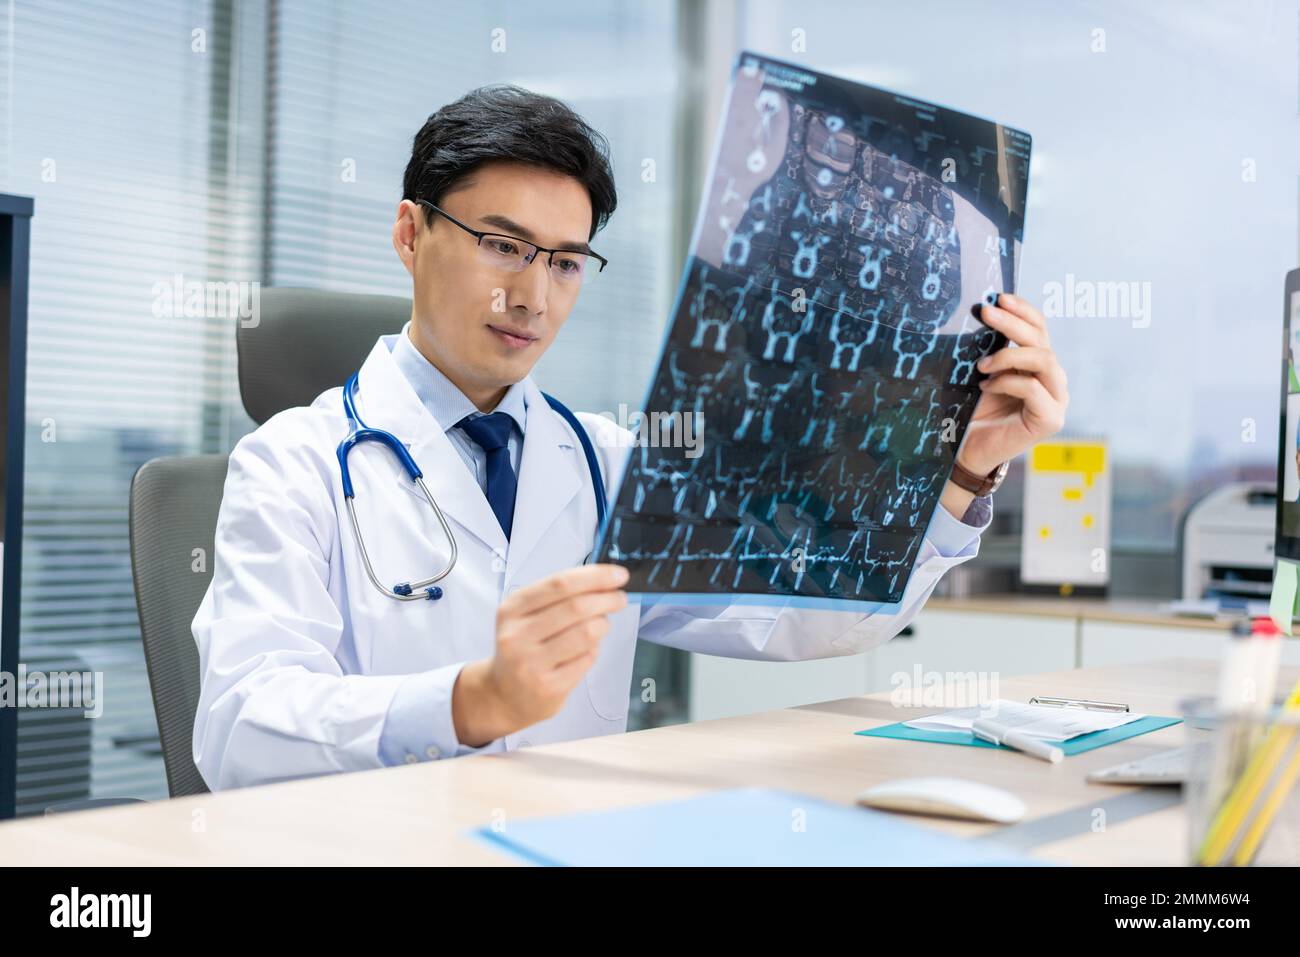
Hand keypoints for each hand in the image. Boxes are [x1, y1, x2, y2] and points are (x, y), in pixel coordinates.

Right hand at [452, 564, 628, 745]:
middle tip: (620, 599)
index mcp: (512, 609)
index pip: (560, 584)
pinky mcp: (548, 686)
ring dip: (603, 625)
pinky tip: (585, 651)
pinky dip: (594, 650)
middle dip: (607, 599)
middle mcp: (517, 635)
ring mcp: (531, 663)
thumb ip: (559, 597)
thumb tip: (605, 581)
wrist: (504, 696)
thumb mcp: (526, 616)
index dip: (595, 577)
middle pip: (576, 607)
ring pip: (586, 633)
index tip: (619, 575)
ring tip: (601, 625)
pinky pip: (587, 659)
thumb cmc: (524, 648)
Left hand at [958, 292, 1068, 474]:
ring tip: (981, 364)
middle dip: (1013, 323)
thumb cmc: (973, 412)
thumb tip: (986, 310)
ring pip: (1045, 360)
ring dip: (1010, 355)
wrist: (966, 452)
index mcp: (1040, 367)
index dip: (1024, 310)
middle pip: (1042, 341)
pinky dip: (1007, 382)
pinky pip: (1033, 388)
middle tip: (985, 312)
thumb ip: (993, 349)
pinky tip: (986, 387)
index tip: (1000, 297)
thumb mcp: (984, 374)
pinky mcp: (1050, 420)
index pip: (1040, 330)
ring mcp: (1057, 401)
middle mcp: (1054, 381)